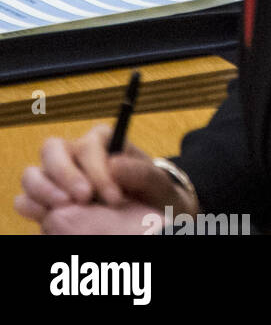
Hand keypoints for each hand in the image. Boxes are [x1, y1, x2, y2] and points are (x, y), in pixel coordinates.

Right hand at [15, 122, 196, 234]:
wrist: (147, 217)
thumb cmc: (152, 195)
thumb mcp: (158, 183)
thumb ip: (142, 172)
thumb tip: (114, 165)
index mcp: (103, 141)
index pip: (91, 144)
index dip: (99, 170)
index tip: (114, 198)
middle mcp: (75, 154)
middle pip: (53, 150)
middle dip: (66, 174)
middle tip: (84, 199)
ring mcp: (56, 178)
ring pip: (33, 173)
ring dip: (44, 190)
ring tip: (64, 209)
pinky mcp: (45, 201)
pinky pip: (25, 199)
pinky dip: (32, 207)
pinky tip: (48, 218)